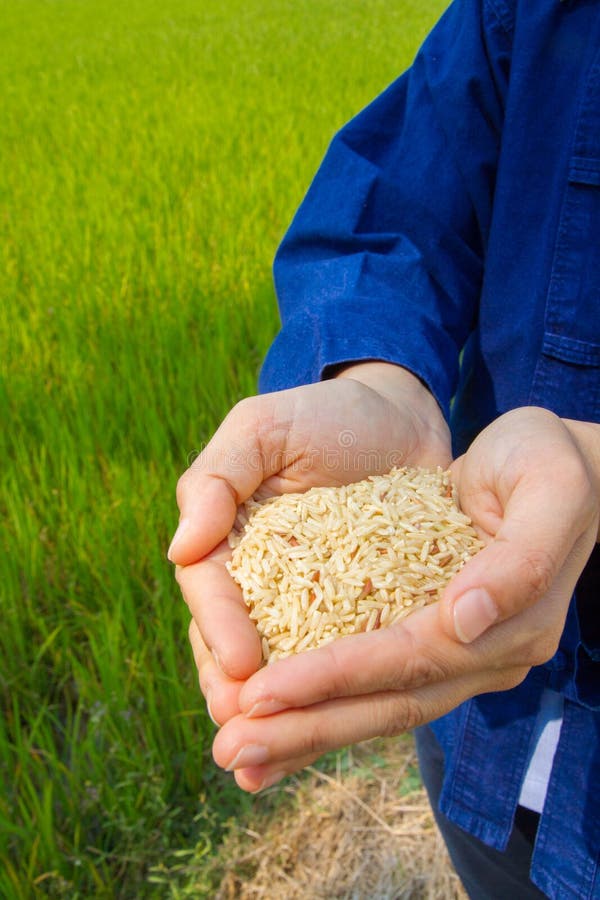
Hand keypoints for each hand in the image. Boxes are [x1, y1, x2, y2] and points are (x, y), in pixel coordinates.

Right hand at [172, 363, 450, 723]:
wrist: (402, 417)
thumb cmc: (327, 416)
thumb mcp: (263, 429)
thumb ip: (216, 479)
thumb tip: (178, 549)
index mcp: (229, 539)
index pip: (212, 592)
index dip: (220, 630)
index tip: (240, 667)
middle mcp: (263, 580)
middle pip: (235, 646)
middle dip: (238, 695)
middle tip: (243, 737)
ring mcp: (311, 602)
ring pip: (283, 668)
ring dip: (276, 719)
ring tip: (267, 768)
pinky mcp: (361, 615)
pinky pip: (339, 663)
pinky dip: (331, 702)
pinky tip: (332, 740)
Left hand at [207, 407, 597, 791]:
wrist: (561, 467)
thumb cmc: (550, 463)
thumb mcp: (550, 489)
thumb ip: (519, 561)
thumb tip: (460, 620)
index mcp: (510, 622)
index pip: (408, 659)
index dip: (333, 677)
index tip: (260, 693)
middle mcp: (484, 653)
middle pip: (387, 702)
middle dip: (305, 728)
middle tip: (230, 751)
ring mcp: (462, 654)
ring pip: (380, 705)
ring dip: (308, 731)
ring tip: (238, 753)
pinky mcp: (437, 639)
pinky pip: (380, 683)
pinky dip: (330, 706)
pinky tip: (281, 723)